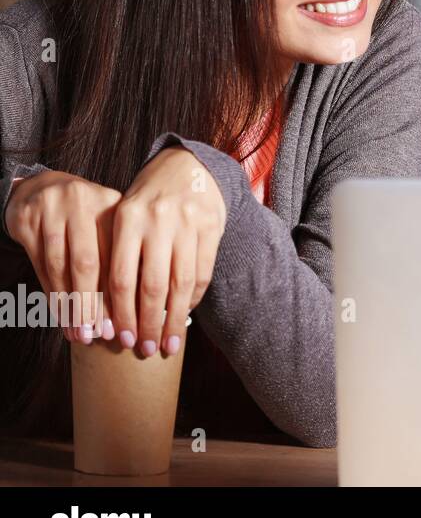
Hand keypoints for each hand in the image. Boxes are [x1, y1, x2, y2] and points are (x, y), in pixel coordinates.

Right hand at [3, 170, 118, 341]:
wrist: (42, 189)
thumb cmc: (88, 216)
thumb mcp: (110, 224)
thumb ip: (125, 255)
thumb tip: (140, 308)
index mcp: (114, 204)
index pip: (120, 254)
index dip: (124, 292)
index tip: (129, 323)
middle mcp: (84, 202)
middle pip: (88, 262)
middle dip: (94, 303)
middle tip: (101, 334)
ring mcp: (52, 211)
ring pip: (61, 268)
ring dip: (71, 305)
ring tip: (80, 333)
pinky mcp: (28, 222)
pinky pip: (40, 267)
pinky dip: (53, 295)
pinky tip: (62, 317)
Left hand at [108, 147, 225, 356]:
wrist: (188, 168)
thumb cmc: (148, 202)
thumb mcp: (124, 218)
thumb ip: (118, 255)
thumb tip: (111, 313)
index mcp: (127, 219)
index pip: (119, 277)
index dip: (120, 313)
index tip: (120, 340)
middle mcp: (157, 221)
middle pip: (150, 286)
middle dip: (147, 323)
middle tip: (144, 350)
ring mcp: (188, 224)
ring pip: (179, 284)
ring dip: (173, 319)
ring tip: (168, 343)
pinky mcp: (212, 228)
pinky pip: (202, 273)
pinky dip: (193, 298)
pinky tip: (184, 313)